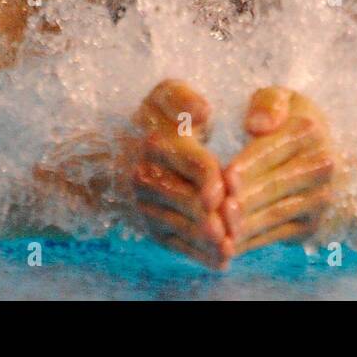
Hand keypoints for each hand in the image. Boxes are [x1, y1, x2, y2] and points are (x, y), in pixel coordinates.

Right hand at [129, 79, 232, 269]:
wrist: (124, 148)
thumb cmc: (163, 119)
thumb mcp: (169, 96)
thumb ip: (184, 99)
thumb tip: (202, 112)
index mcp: (157, 140)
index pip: (193, 163)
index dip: (211, 180)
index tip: (224, 191)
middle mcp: (145, 173)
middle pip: (189, 202)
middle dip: (213, 216)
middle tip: (232, 230)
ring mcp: (145, 203)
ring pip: (182, 226)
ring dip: (207, 240)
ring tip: (229, 248)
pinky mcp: (148, 224)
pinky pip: (175, 244)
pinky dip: (198, 255)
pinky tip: (219, 260)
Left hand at [221, 87, 334, 257]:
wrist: (316, 152)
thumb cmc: (284, 120)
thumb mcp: (279, 98)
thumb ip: (268, 104)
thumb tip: (257, 124)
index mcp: (308, 131)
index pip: (274, 149)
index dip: (249, 164)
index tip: (227, 176)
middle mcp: (321, 166)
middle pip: (275, 185)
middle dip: (244, 199)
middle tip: (218, 209)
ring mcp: (319, 198)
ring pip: (277, 214)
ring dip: (248, 225)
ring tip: (222, 230)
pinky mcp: (311, 224)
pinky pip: (278, 234)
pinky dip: (252, 242)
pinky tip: (228, 245)